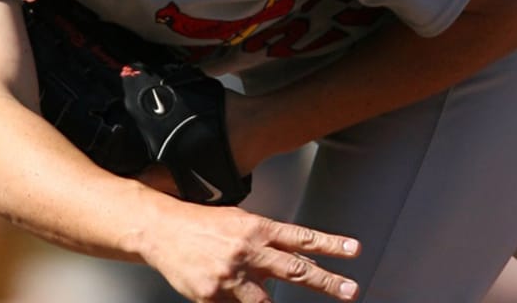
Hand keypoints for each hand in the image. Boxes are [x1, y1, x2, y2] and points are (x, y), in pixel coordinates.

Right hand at [139, 199, 361, 301]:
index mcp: (257, 228)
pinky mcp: (213, 295)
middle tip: (349, 290)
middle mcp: (248, 251)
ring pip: (267, 301)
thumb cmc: (202, 225)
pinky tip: (243, 299)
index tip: (354, 251)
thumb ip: (269, 241)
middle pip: (295, 269)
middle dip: (327, 282)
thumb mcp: (240, 222)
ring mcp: (231, 276)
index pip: (302, 237)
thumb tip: (299, 257)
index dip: (330, 245)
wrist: (162, 230)